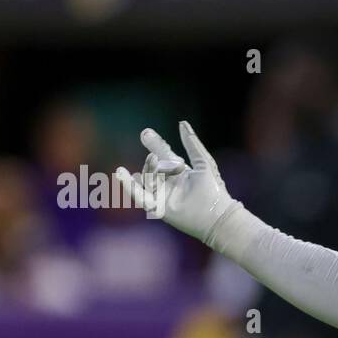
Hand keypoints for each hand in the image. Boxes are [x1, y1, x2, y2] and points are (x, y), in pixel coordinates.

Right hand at [114, 121, 238, 243]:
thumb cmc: (214, 189)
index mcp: (180, 173)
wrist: (217, 214)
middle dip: (152, 154)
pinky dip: (129, 186)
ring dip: (149, 168)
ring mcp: (163, 195)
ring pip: (147, 178)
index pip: (164, 155)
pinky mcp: (159, 208)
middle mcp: (169, 183)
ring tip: (154, 159)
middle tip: (148, 140)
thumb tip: (182, 123)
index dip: (155, 144)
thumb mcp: (203, 162)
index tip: (145, 133)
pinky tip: (120, 174)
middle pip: (154, 166)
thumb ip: (192, 144)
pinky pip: (140, 196)